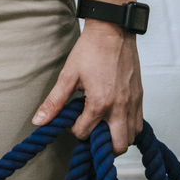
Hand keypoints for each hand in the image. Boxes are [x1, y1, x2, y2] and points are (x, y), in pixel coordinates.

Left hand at [33, 21, 142, 153]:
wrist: (112, 32)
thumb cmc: (90, 51)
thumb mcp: (67, 75)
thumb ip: (54, 101)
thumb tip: (39, 121)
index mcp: (100, 104)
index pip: (85, 133)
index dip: (73, 129)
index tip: (69, 118)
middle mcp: (120, 108)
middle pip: (117, 146)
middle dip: (102, 147)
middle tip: (90, 133)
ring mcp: (133, 104)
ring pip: (132, 137)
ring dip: (117, 138)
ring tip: (101, 126)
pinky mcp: (140, 98)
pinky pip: (139, 124)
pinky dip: (128, 128)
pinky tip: (115, 118)